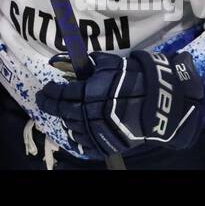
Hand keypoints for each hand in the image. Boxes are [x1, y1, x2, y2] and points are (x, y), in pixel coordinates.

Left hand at [36, 50, 203, 158]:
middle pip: (62, 111)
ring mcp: (98, 131)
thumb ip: (86, 64)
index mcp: (89, 92)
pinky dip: (77, 136)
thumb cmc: (134, 79)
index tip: (45, 89)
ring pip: (72, 127)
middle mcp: (90, 113)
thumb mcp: (109, 64)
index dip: (50, 92)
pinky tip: (75, 129)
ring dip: (65, 118)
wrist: (160, 105)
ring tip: (63, 112)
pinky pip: (85, 144)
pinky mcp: (107, 144)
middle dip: (50, 104)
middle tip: (43, 100)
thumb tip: (60, 60)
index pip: (60, 94)